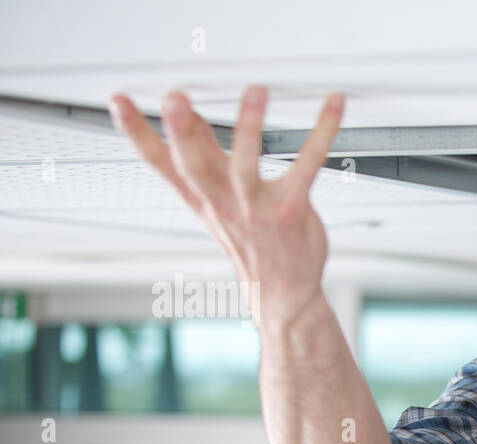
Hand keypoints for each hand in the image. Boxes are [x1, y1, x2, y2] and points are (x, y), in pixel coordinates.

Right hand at [108, 86, 344, 327]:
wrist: (281, 293)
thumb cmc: (252, 244)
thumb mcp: (215, 204)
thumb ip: (202, 158)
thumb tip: (187, 116)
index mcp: (200, 198)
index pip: (160, 163)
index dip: (137, 133)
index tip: (119, 102)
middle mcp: (223, 202)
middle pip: (194, 164)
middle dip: (182, 131)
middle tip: (175, 98)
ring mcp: (257, 208)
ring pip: (245, 165)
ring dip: (249, 127)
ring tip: (254, 93)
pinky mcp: (292, 210)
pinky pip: (306, 167)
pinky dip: (322, 134)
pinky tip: (332, 108)